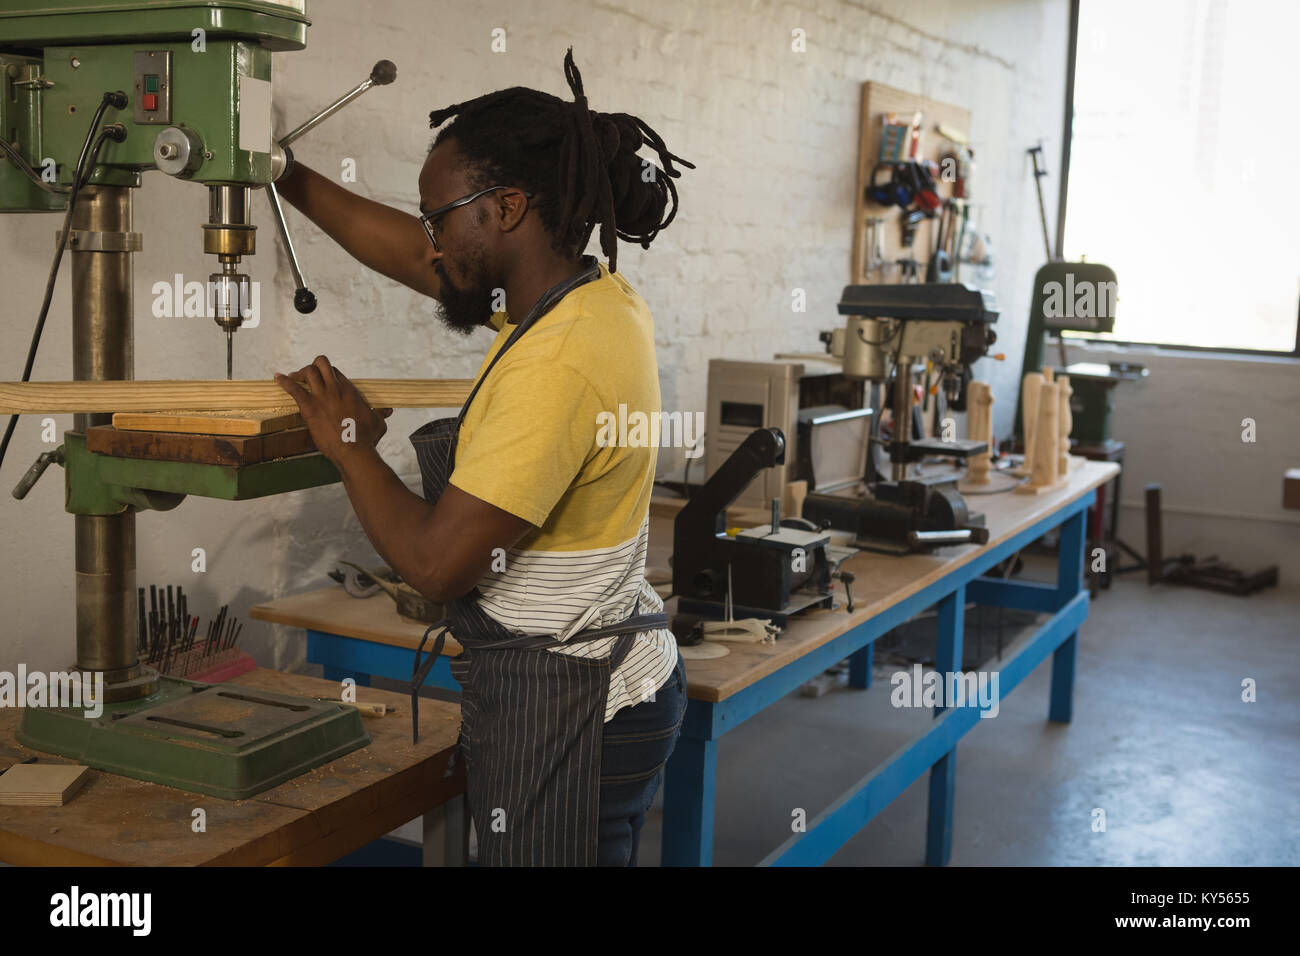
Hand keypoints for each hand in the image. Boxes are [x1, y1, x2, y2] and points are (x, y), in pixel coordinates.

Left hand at [274, 356, 393, 466]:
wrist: (354, 450)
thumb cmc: (366, 438)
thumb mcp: (378, 422)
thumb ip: (381, 413)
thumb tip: (388, 410)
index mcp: (350, 391)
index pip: (336, 372)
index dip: (328, 374)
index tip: (324, 381)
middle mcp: (336, 389)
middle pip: (321, 364)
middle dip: (313, 366)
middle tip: (308, 376)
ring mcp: (322, 397)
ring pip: (308, 371)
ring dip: (299, 373)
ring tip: (293, 377)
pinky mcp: (310, 407)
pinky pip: (294, 388)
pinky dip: (284, 381)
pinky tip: (277, 378)